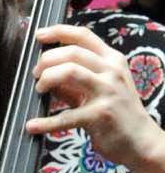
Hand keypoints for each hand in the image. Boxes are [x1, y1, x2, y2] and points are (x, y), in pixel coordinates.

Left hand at [28, 24, 164, 172]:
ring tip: (38, 90)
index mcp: (112, 60)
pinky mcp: (99, 115)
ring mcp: (107, 91)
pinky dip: (45, 123)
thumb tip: (47, 74)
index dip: (58, 32)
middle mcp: (111, 70)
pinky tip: (32, 126)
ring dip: (47, 79)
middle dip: (47, 60)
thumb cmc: (118, 113)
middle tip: (36, 75)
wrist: (140, 141)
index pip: (83, 36)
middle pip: (72, 52)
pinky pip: (65, 117)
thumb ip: (75, 81)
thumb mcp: (101, 89)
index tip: (39, 35)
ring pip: (69, 72)